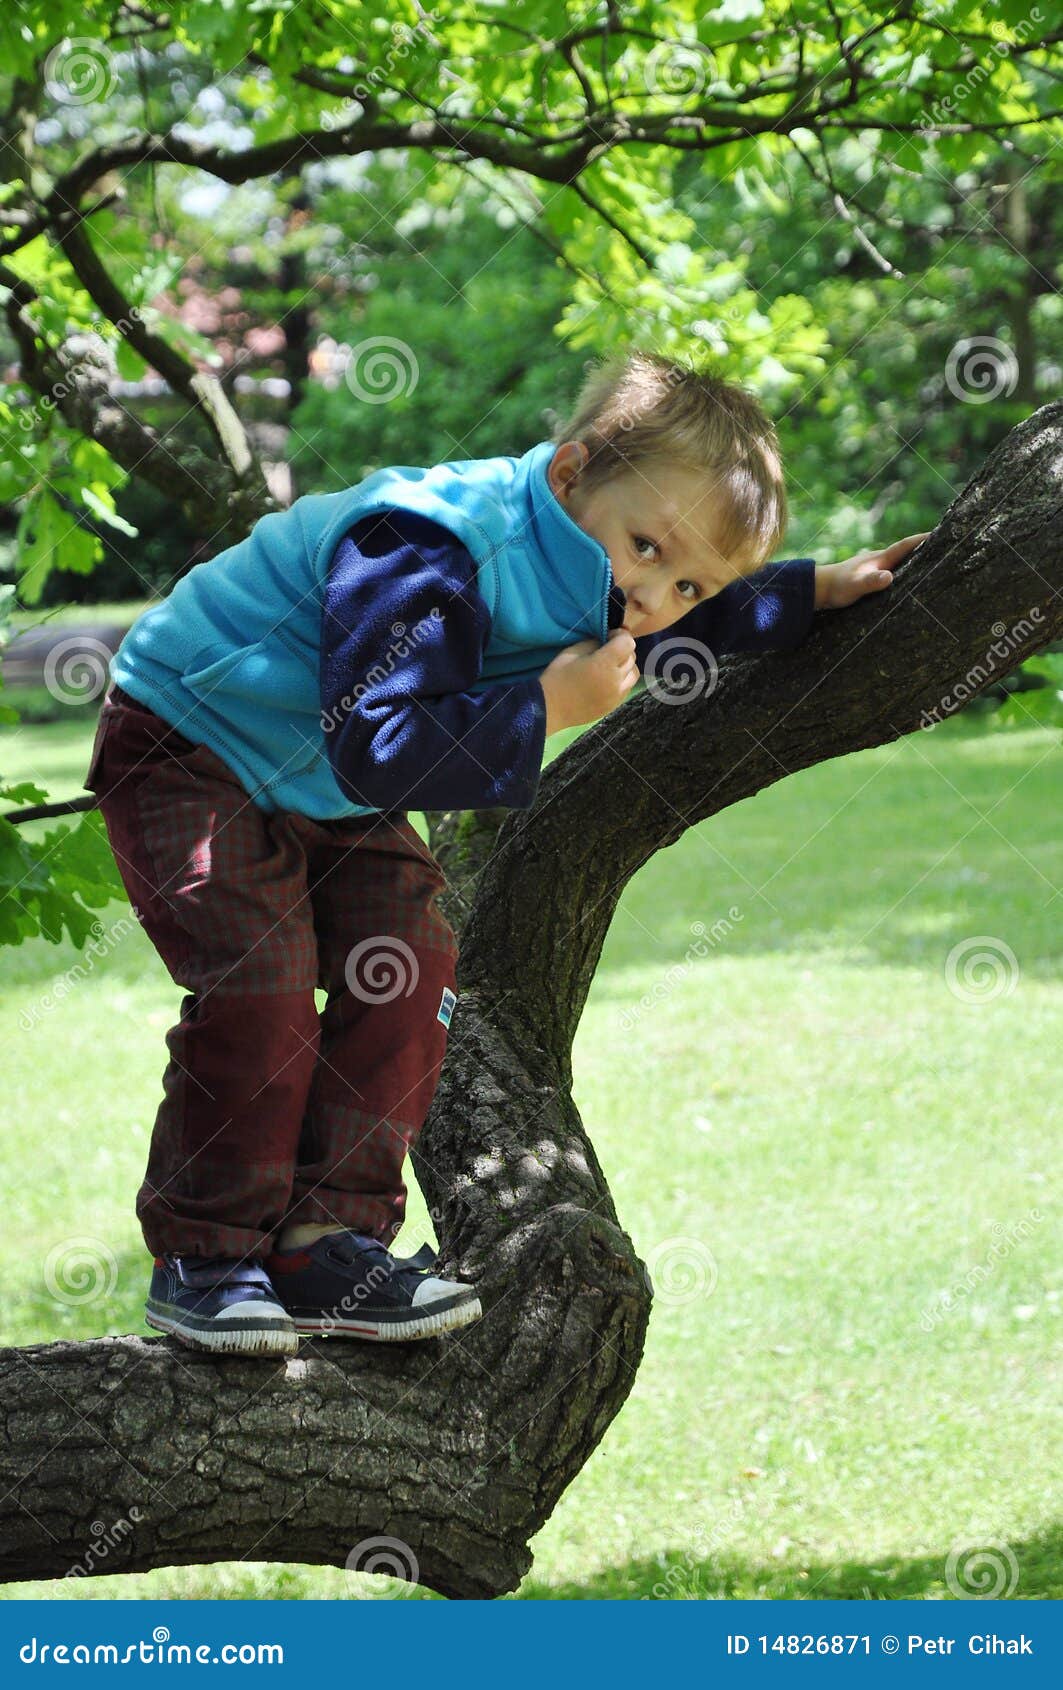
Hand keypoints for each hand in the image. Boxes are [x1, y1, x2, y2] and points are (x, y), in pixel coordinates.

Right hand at [539, 628, 638, 734]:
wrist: (549, 708)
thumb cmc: (557, 677)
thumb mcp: (572, 651)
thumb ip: (593, 643)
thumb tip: (607, 640)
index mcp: (604, 664)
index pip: (628, 643)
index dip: (620, 635)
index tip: (608, 636)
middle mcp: (615, 681)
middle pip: (631, 657)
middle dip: (622, 649)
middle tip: (607, 649)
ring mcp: (616, 696)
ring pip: (634, 674)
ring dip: (626, 666)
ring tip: (611, 665)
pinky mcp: (614, 706)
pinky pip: (627, 688)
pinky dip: (623, 680)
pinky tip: (607, 679)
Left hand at [815, 532, 930, 609]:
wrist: (819, 589)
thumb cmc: (837, 587)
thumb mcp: (854, 586)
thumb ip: (870, 581)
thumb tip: (889, 577)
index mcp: (880, 559)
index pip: (906, 546)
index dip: (923, 539)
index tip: (941, 533)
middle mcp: (881, 560)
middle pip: (908, 552)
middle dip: (926, 549)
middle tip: (947, 548)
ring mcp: (877, 568)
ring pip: (902, 562)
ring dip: (917, 561)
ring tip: (938, 564)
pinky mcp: (873, 577)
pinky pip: (895, 572)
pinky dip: (907, 572)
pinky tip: (913, 581)